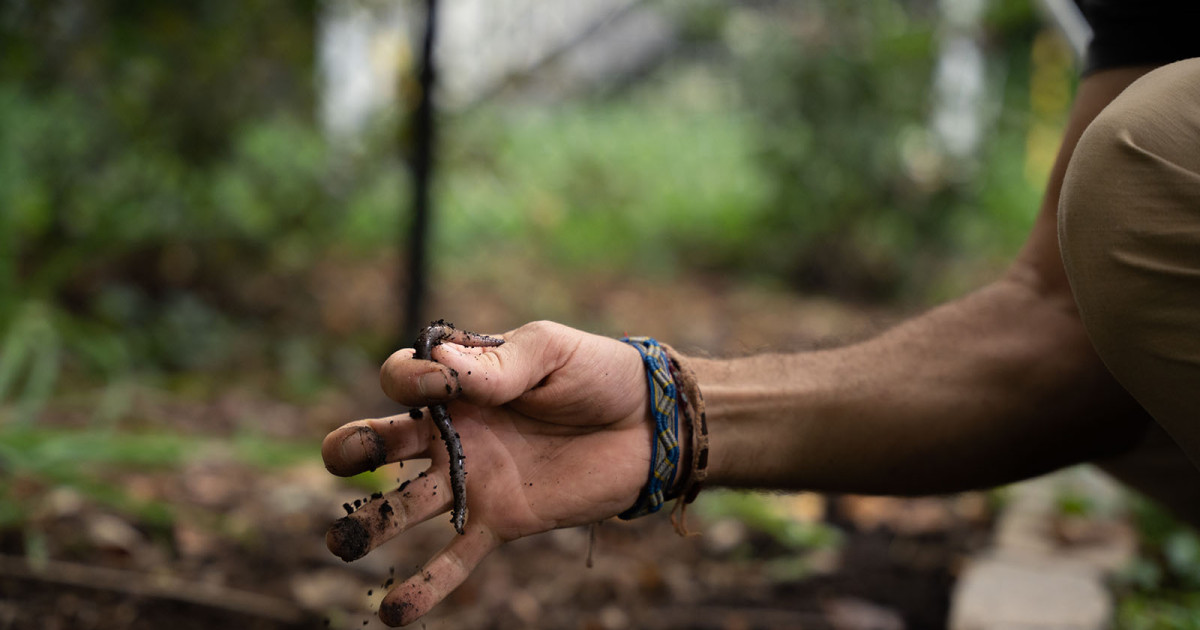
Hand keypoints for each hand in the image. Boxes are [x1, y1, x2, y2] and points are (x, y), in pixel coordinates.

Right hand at [321, 321, 652, 626]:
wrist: (651, 425)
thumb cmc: (599, 374)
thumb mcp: (549, 352)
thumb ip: (497, 362)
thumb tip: (439, 362)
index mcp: (462, 382)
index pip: (405, 379)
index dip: (406, 379)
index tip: (431, 382)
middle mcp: (457, 433)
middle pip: (385, 443)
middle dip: (353, 449)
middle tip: (339, 458)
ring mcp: (475, 481)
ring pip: (407, 506)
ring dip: (371, 525)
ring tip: (341, 545)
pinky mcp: (502, 521)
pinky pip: (456, 557)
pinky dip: (426, 586)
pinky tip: (396, 614)